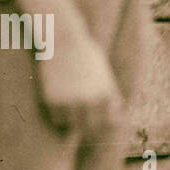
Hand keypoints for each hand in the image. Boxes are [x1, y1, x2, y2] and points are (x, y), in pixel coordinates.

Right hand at [15, 0, 121, 135]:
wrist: (64, 40)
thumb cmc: (85, 54)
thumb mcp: (103, 72)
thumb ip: (109, 92)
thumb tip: (117, 109)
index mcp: (107, 94)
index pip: (110, 122)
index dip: (106, 123)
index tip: (100, 119)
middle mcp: (91, 102)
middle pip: (92, 129)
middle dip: (89, 125)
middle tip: (84, 120)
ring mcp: (71, 103)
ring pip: (73, 127)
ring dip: (72, 122)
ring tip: (72, 112)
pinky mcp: (52, 101)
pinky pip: (58, 121)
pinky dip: (59, 118)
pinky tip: (60, 107)